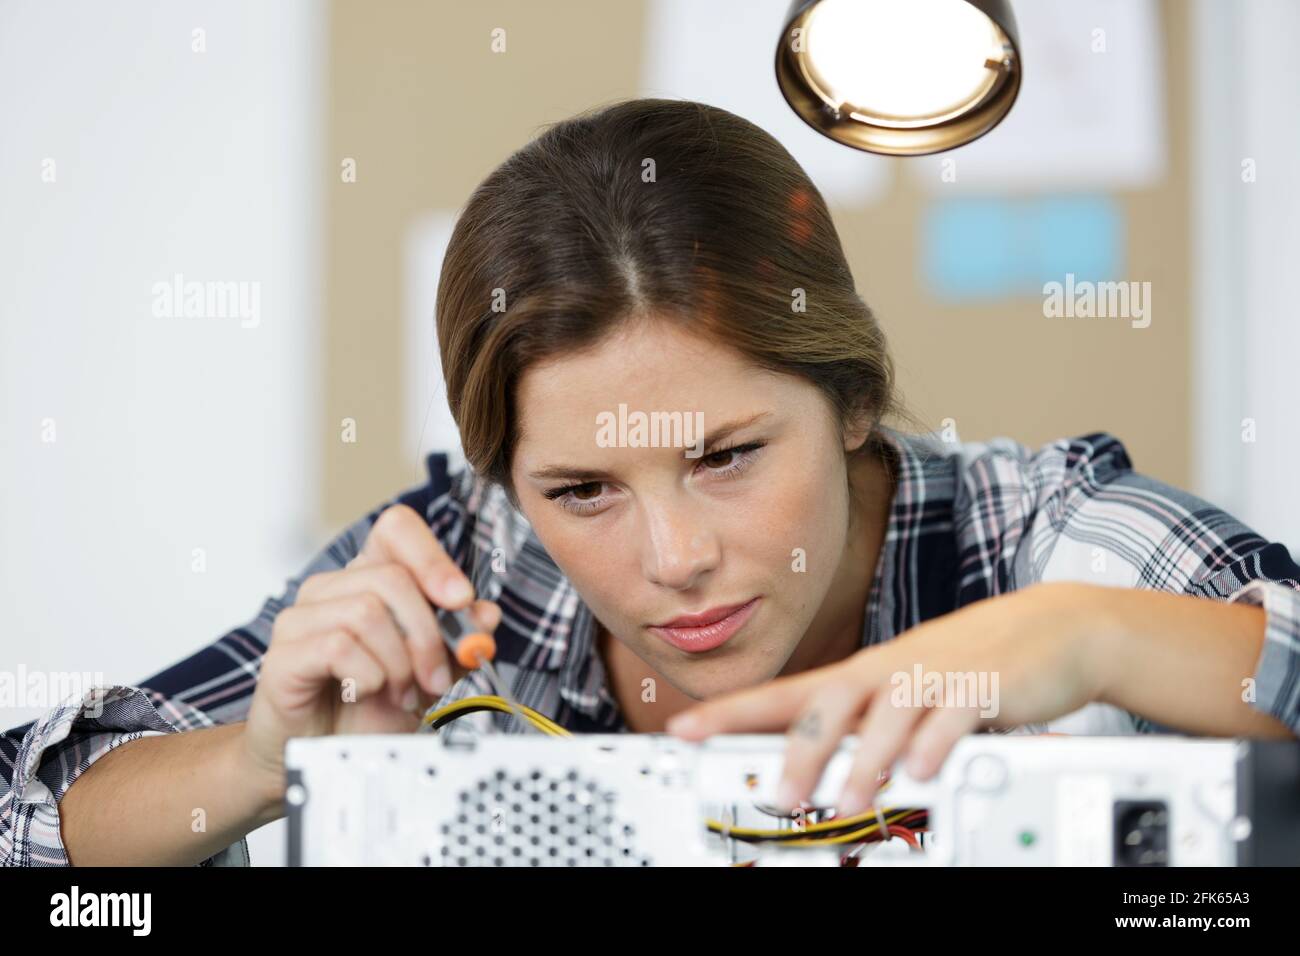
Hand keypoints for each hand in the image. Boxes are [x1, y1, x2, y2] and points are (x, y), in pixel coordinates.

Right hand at [239, 504, 500, 804]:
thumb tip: (487, 614)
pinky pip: (338, 646)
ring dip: (398, 662)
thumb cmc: (371, 707)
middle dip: (427, 634)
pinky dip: (369, 676)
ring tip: (400, 692)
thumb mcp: (430, 673)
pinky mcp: (283, 654)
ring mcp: (301, 618)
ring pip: (367, 611)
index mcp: (368, 579)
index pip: (396, 528)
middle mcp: (331, 588)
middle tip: (434, 677)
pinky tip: (369, 692)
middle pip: (392, 577)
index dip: (432, 558)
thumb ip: (459, 642)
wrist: (325, 756)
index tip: (460, 600)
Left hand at [665, 582, 1107, 816]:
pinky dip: (933, 746)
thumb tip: (812, 761)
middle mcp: (890, 672)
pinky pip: (951, 718)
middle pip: (828, 705)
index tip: (684, 729)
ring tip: (843, 802)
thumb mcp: (905, 690)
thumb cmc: (969, 664)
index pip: (785, 693)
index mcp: (864, 675)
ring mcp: (934, 676)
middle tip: (779, 795)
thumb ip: (863, 723)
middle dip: (797, 752)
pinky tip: (921, 772)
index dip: (731, 712)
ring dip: (862, 761)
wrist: (1053, 628)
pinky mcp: (982, 686)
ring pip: (886, 715)